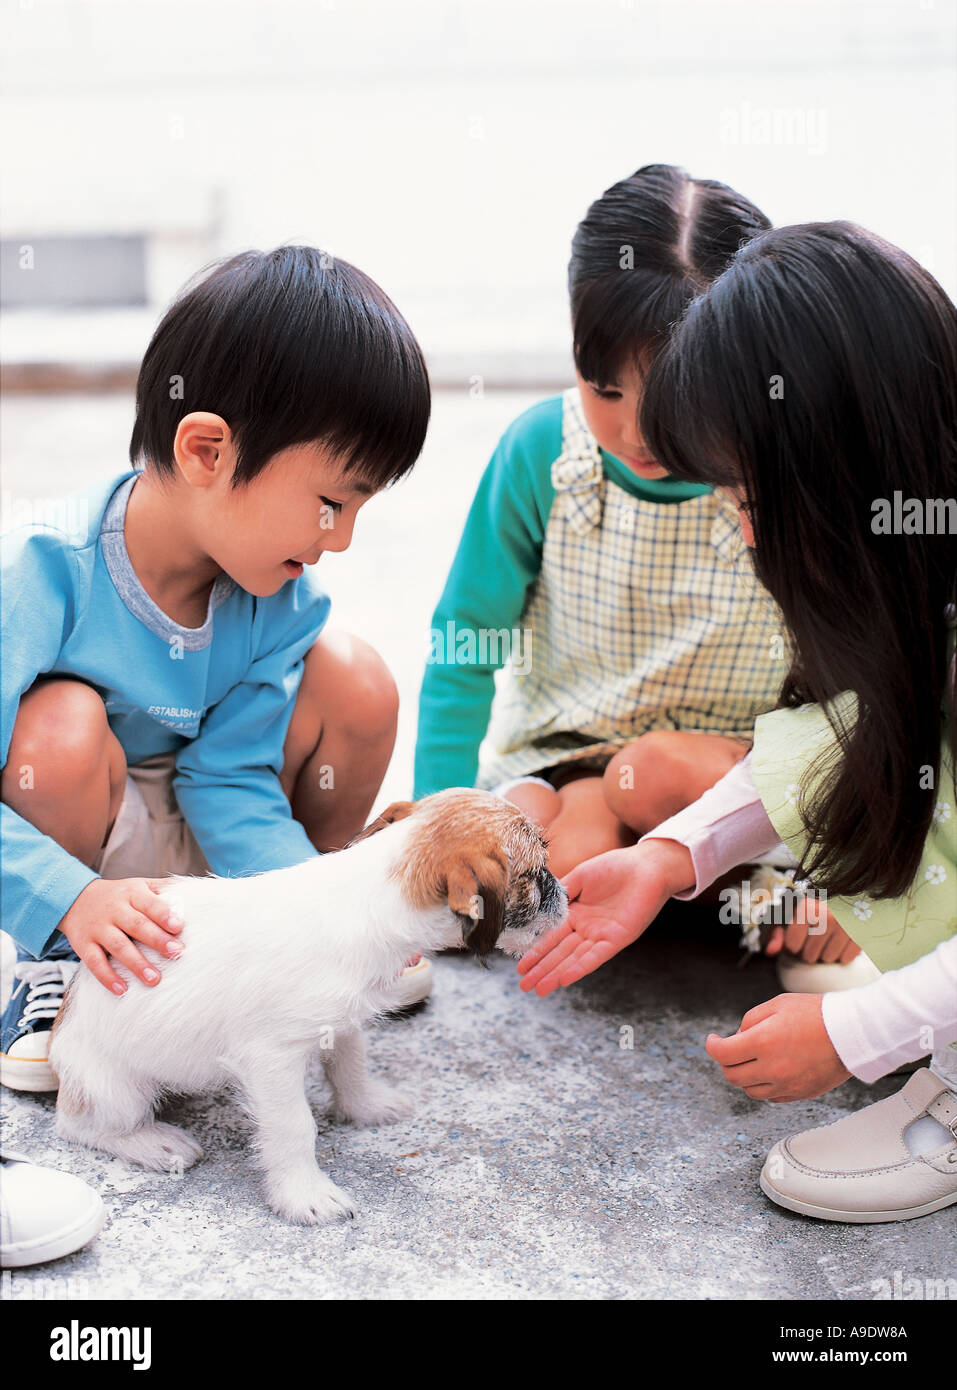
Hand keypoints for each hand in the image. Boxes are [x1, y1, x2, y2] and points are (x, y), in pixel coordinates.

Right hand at [59, 877, 184, 994]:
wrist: (75, 898)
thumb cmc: (119, 896)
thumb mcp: (139, 885)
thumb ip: (164, 889)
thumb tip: (196, 892)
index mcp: (132, 894)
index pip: (149, 903)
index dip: (163, 914)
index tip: (179, 927)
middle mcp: (114, 910)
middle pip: (136, 925)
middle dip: (157, 940)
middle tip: (176, 953)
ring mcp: (98, 928)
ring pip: (118, 946)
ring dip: (136, 964)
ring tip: (154, 979)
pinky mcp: (83, 944)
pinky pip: (94, 962)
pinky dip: (107, 976)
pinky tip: (122, 989)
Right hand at [517, 839, 693, 996]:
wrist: (646, 866)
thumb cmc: (615, 867)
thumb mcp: (580, 877)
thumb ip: (561, 894)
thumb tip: (539, 906)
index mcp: (576, 914)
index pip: (552, 937)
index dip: (536, 952)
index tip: (520, 967)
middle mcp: (587, 928)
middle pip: (560, 952)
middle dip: (542, 970)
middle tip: (524, 987)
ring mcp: (601, 935)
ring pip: (574, 958)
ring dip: (557, 974)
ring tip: (540, 990)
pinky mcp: (617, 939)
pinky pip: (596, 956)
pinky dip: (580, 967)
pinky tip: (565, 979)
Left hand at [705, 993, 851, 1100]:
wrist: (852, 1032)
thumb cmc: (818, 1014)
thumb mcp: (777, 1004)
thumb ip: (750, 1020)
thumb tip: (738, 1036)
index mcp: (762, 1043)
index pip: (722, 1054)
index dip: (712, 1045)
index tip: (713, 1040)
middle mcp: (772, 1069)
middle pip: (731, 1075)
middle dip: (726, 1061)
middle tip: (731, 1049)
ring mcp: (786, 1085)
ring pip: (749, 1090)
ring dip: (744, 1075)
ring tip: (752, 1060)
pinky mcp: (800, 1094)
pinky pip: (771, 1097)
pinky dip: (764, 1086)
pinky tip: (770, 1071)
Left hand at [764, 899, 860, 964]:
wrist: (847, 890)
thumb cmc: (813, 904)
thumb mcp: (790, 912)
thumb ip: (777, 931)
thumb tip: (769, 952)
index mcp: (806, 908)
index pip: (792, 947)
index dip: (793, 945)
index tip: (798, 937)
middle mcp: (827, 917)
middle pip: (809, 957)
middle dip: (809, 950)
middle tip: (814, 936)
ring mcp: (846, 926)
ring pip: (827, 959)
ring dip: (825, 953)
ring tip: (827, 937)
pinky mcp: (861, 934)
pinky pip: (845, 959)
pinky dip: (842, 954)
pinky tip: (840, 941)